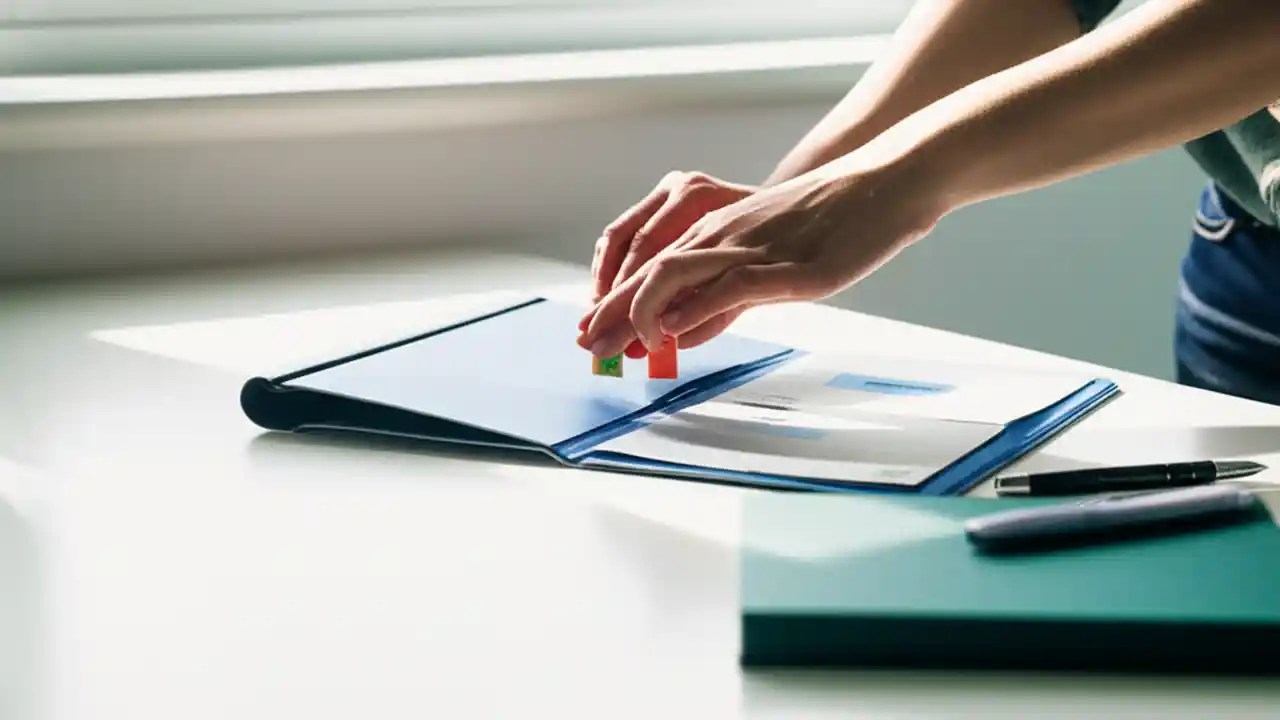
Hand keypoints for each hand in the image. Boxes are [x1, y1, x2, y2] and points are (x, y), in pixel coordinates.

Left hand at [576, 161, 943, 356]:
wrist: (882, 187)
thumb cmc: (830, 224)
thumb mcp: (765, 262)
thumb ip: (722, 297)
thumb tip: (684, 332)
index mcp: (714, 229)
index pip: (648, 266)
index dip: (613, 300)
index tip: (590, 330)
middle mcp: (720, 233)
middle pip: (648, 273)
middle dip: (610, 313)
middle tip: (585, 346)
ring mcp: (748, 247)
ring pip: (672, 275)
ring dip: (636, 314)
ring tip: (615, 346)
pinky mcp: (781, 266)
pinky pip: (723, 288)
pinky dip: (692, 312)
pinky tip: (672, 335)